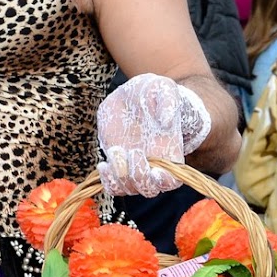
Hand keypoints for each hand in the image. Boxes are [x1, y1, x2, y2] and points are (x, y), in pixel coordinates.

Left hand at [96, 73, 210, 197]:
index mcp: (170, 152)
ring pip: (128, 188)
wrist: (135, 96)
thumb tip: (166, 121)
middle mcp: (152, 164)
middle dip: (139, 176)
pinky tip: (103, 164)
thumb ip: (168, 103)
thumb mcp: (164, 89)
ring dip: (120, 176)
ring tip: (116, 151)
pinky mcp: (116, 162)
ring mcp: (133, 165)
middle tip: (133, 152)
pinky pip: (111, 183)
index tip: (156, 171)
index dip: (165, 181)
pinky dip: (107, 179)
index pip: (172, 180)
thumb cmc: (155, 94)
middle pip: (148, 188)